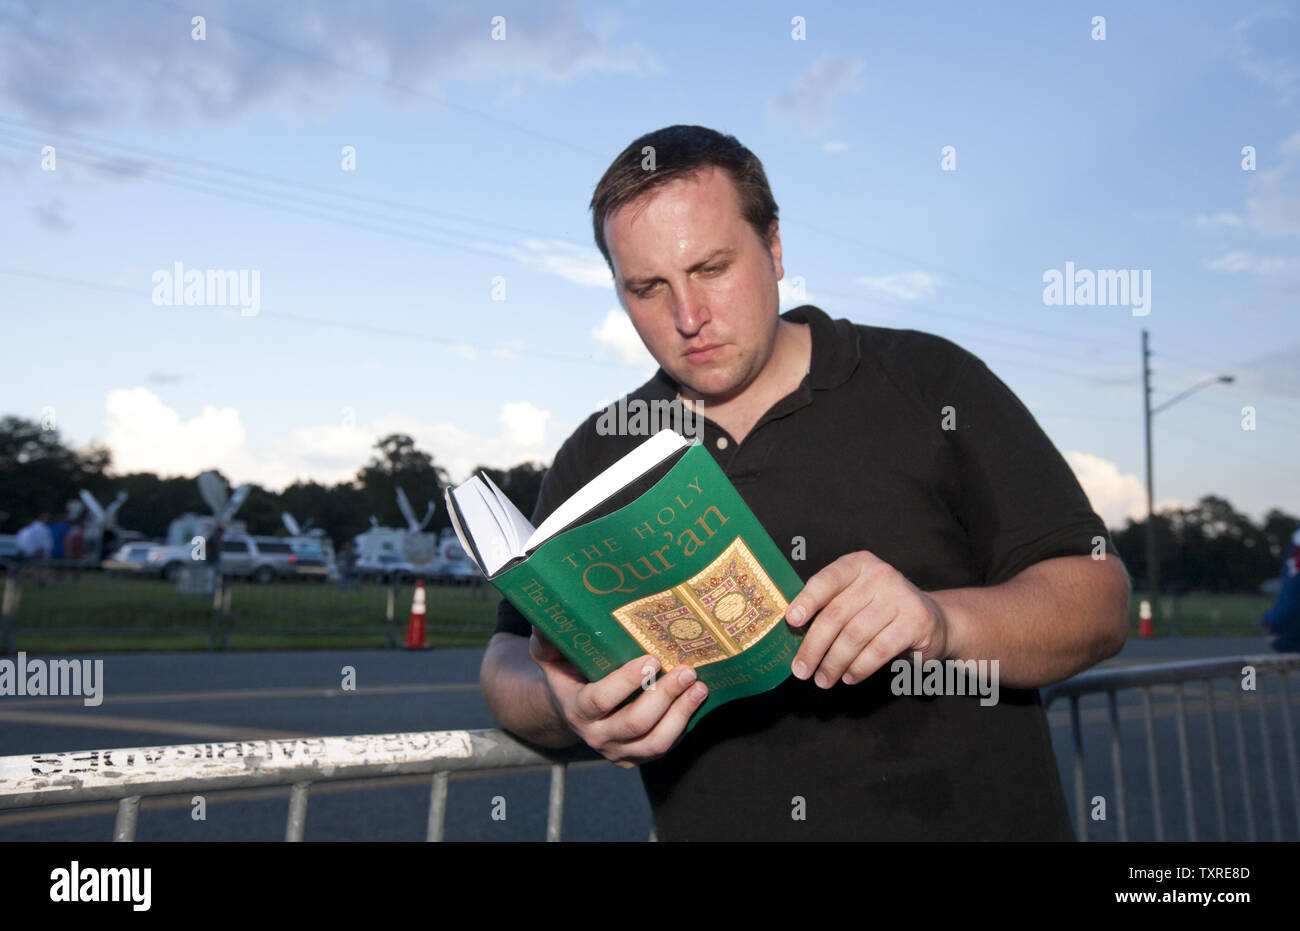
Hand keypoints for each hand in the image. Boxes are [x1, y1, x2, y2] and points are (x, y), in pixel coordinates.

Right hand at [528, 629, 707, 767]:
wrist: (572, 712)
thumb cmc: (567, 675)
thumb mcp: (551, 658)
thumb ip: (546, 642)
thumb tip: (541, 623)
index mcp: (577, 710)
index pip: (600, 700)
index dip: (626, 682)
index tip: (651, 659)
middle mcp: (597, 736)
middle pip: (635, 723)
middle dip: (665, 696)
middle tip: (687, 670)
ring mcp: (619, 751)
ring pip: (655, 742)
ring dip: (681, 714)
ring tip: (699, 686)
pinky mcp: (637, 757)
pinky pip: (664, 747)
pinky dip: (684, 724)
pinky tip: (696, 699)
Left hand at [785, 551, 949, 687]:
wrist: (934, 620)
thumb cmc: (882, 611)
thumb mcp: (856, 598)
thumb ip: (830, 606)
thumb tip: (794, 634)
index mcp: (858, 564)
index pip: (826, 580)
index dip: (807, 601)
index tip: (791, 621)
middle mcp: (880, 575)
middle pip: (836, 614)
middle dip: (814, 646)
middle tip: (801, 670)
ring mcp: (900, 597)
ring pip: (855, 636)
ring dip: (834, 663)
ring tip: (823, 679)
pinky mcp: (915, 621)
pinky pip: (878, 650)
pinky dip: (859, 668)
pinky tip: (849, 677)